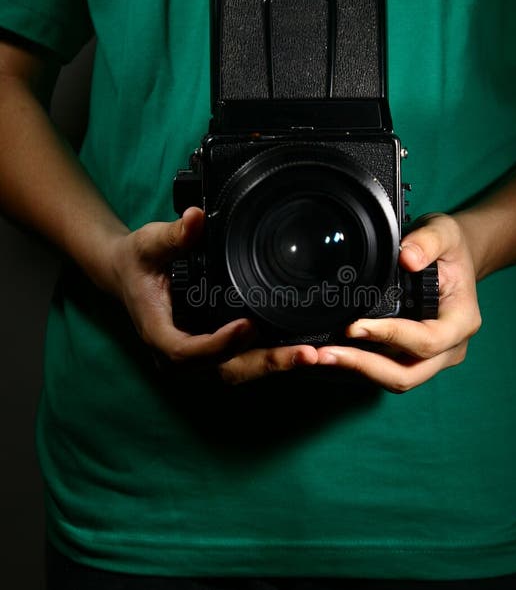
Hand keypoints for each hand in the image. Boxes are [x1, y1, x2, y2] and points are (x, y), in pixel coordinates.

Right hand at [108, 206, 318, 382]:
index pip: (186, 351)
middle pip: (224, 370)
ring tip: (314, 356)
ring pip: (238, 371)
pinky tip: (304, 350)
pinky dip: (272, 359)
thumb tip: (196, 218)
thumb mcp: (148, 243)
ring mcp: (197, 359)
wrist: (128, 276)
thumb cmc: (138, 262)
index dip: (218, 345)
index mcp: (157, 333)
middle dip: (265, 364)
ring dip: (275, 366)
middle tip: (304, 354)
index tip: (248, 326)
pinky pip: (243, 363)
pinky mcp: (213, 354)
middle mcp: (177, 355)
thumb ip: (173, 235)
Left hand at [314, 213, 481, 391]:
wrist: (454, 262)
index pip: (426, 341)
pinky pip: (386, 372)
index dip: (390, 336)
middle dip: (364, 367)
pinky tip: (330, 357)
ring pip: (394, 380)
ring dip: (356, 371)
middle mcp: (450, 348)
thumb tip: (407, 258)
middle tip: (324, 354)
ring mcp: (433, 359)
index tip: (355, 326)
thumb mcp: (444, 232)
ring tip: (318, 357)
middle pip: (407, 375)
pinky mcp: (413, 359)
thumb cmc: (450, 250)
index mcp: (462, 322)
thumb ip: (428, 241)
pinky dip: (357, 368)